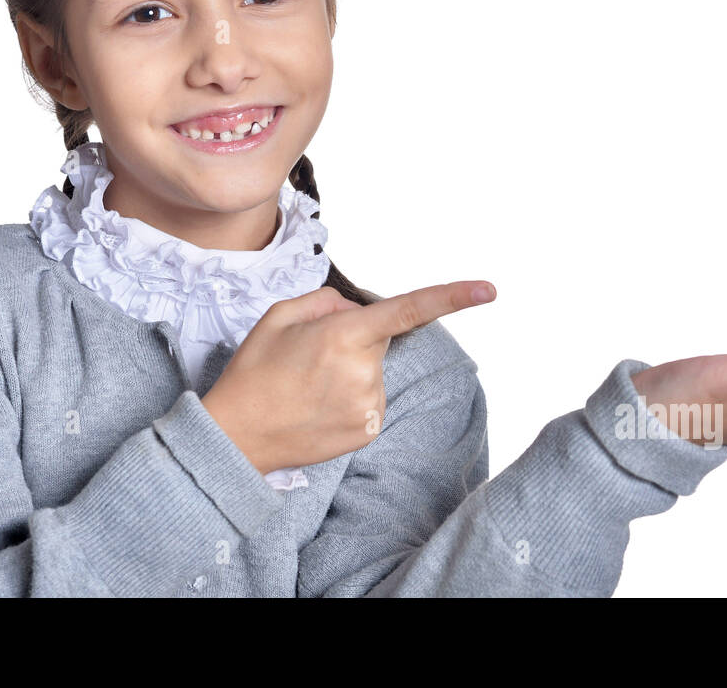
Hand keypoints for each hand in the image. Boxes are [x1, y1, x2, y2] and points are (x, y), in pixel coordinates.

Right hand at [202, 280, 496, 472]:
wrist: (237, 436)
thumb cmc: (254, 371)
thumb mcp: (279, 315)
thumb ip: (327, 301)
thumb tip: (358, 311)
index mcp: (342, 335)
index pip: (409, 311)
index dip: (452, 297)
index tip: (489, 289)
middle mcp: (364, 372)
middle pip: (379, 338)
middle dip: (354, 336)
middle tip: (308, 356)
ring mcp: (370, 406)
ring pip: (375, 370)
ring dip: (351, 369)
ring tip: (308, 385)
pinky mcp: (369, 430)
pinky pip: (371, 398)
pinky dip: (350, 397)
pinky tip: (318, 406)